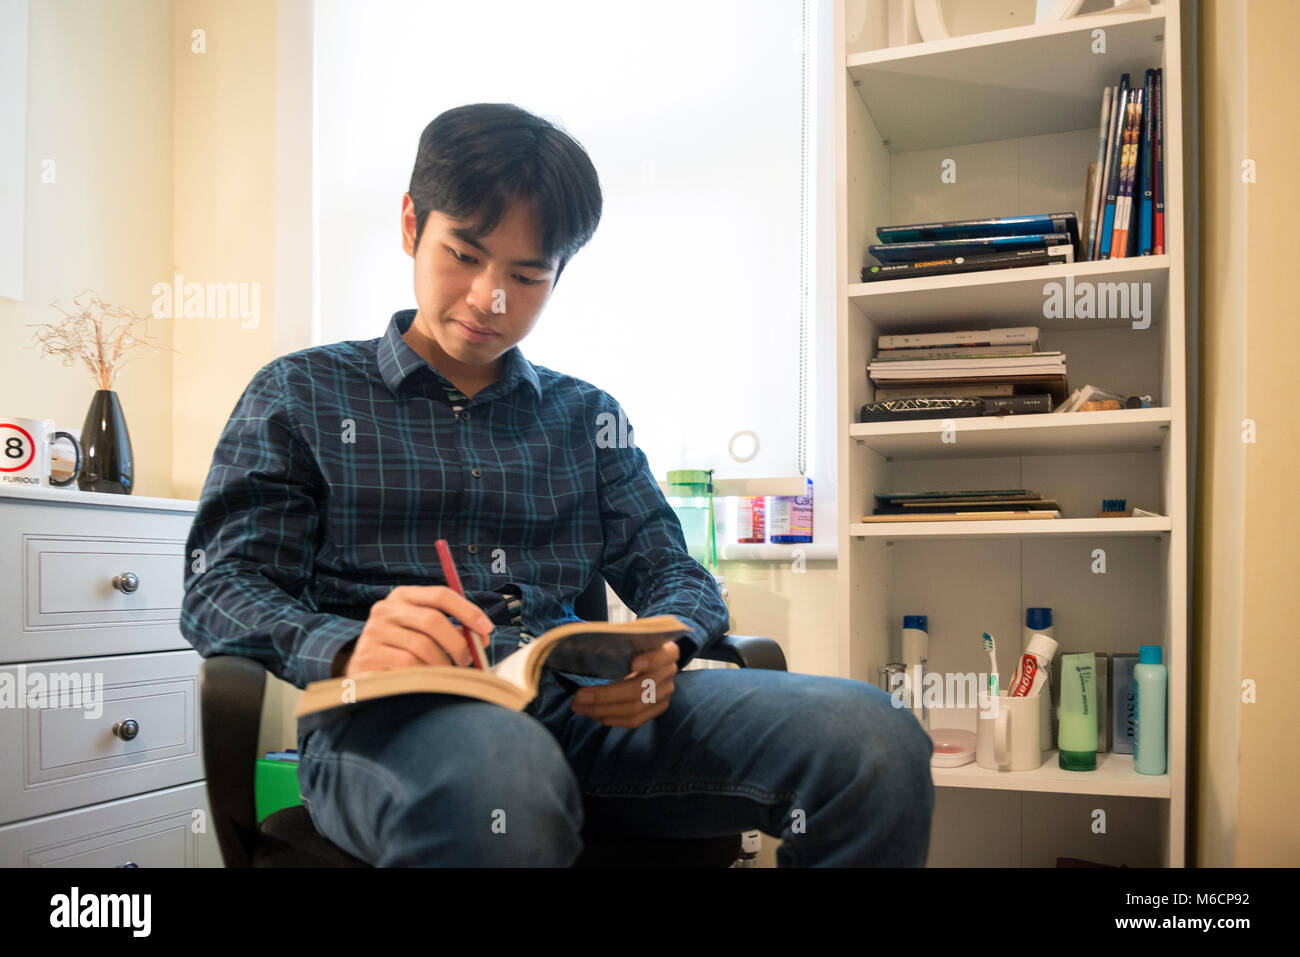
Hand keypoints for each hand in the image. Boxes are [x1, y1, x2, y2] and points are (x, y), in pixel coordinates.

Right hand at [336, 585, 493, 677]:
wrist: (362, 670)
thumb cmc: (403, 649)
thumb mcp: (425, 632)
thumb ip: (453, 630)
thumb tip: (483, 636)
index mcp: (403, 596)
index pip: (441, 595)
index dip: (468, 611)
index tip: (487, 629)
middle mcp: (385, 609)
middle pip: (433, 620)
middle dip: (458, 643)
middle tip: (468, 659)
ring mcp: (374, 632)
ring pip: (422, 647)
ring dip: (442, 663)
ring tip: (445, 673)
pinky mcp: (368, 656)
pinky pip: (408, 666)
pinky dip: (424, 674)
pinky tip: (425, 679)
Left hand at [570, 640, 677, 728]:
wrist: (646, 656)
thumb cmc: (634, 643)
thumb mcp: (630, 635)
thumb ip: (620, 637)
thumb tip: (591, 640)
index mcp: (667, 650)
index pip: (667, 655)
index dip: (651, 660)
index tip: (632, 663)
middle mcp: (669, 673)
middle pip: (640, 689)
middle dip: (606, 695)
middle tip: (579, 695)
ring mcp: (665, 694)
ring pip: (634, 709)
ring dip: (602, 710)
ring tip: (579, 706)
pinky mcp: (657, 709)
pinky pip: (634, 721)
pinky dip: (610, 718)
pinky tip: (592, 713)